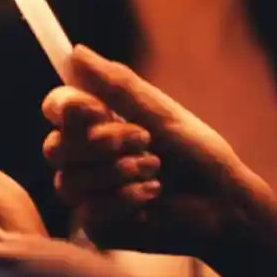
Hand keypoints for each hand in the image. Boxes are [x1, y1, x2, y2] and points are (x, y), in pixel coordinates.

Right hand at [43, 45, 265, 257]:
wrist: (222, 203)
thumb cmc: (196, 153)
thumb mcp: (158, 112)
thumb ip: (116, 85)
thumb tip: (76, 52)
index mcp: (97, 123)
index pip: (56, 108)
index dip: (65, 107)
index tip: (97, 109)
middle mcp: (86, 157)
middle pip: (54, 147)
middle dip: (100, 143)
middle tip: (144, 141)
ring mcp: (89, 192)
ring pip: (68, 181)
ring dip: (117, 172)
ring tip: (155, 171)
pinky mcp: (98, 224)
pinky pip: (89, 210)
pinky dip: (125, 199)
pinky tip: (151, 196)